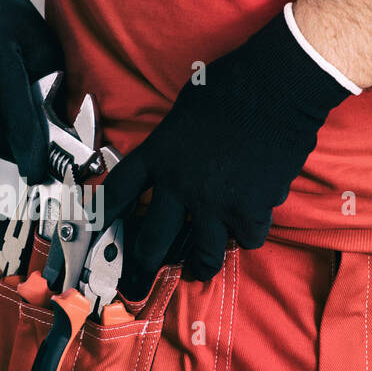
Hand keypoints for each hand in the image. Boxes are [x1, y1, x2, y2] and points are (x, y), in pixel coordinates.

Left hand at [102, 10, 352, 282]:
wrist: (276, 86)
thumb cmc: (231, 84)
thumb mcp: (183, 110)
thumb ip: (173, 141)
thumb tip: (177, 155)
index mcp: (158, 155)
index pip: (118, 192)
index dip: (104, 213)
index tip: (96, 228)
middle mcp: (179, 185)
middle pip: (151, 241)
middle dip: (142, 268)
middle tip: (136, 286)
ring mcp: (214, 202)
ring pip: (201, 252)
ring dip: (199, 265)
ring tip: (198, 272)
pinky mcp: (250, 209)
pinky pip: (246, 239)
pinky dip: (247, 236)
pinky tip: (247, 231)